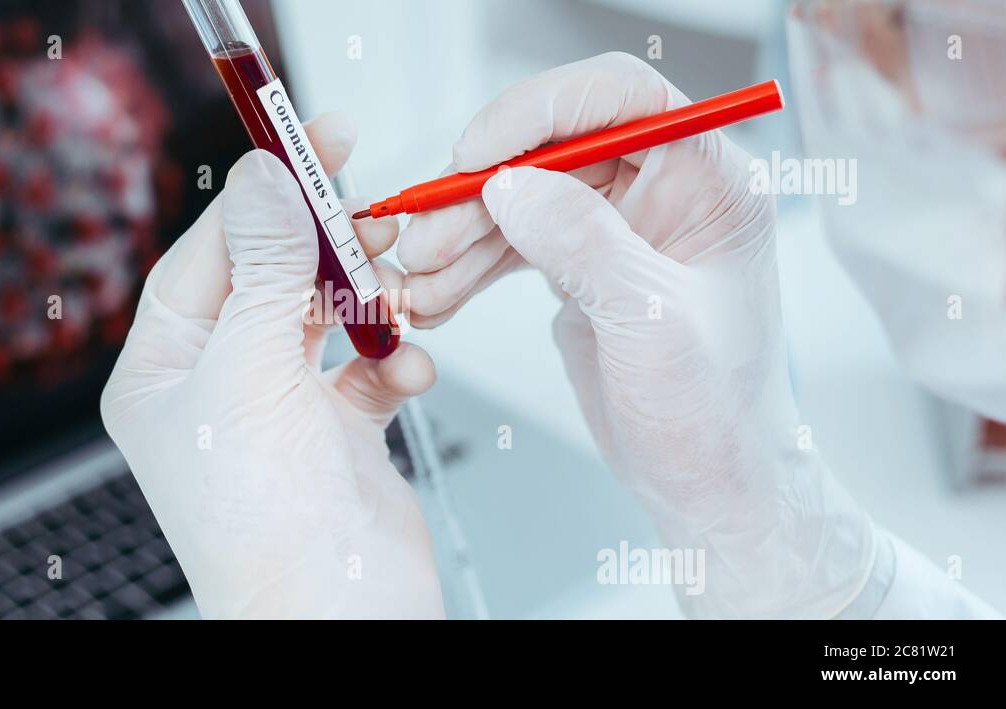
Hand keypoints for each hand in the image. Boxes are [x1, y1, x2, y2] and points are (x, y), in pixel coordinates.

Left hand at [101, 114, 443, 618]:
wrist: (341, 617)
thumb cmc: (267, 527)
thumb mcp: (252, 375)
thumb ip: (264, 271)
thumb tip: (264, 181)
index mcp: (166, 371)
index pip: (209, 254)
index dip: (260, 196)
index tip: (307, 146)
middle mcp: (219, 383)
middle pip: (271, 277)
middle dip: (324, 247)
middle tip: (370, 209)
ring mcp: (280, 407)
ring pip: (325, 315)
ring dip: (367, 301)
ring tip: (397, 292)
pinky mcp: (338, 430)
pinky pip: (367, 365)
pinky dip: (394, 356)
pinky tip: (407, 366)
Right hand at [402, 53, 874, 617]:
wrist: (706, 484)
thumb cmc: (712, 415)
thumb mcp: (651, 324)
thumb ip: (584, 245)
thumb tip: (511, 185)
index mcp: (709, 182)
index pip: (622, 97)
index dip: (540, 110)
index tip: (477, 154)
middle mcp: (665, 190)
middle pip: (554, 146)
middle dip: (480, 189)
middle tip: (427, 237)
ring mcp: (620, 225)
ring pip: (523, 194)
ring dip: (462, 232)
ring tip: (420, 279)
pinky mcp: (584, 262)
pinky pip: (514, 240)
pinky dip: (469, 265)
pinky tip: (437, 296)